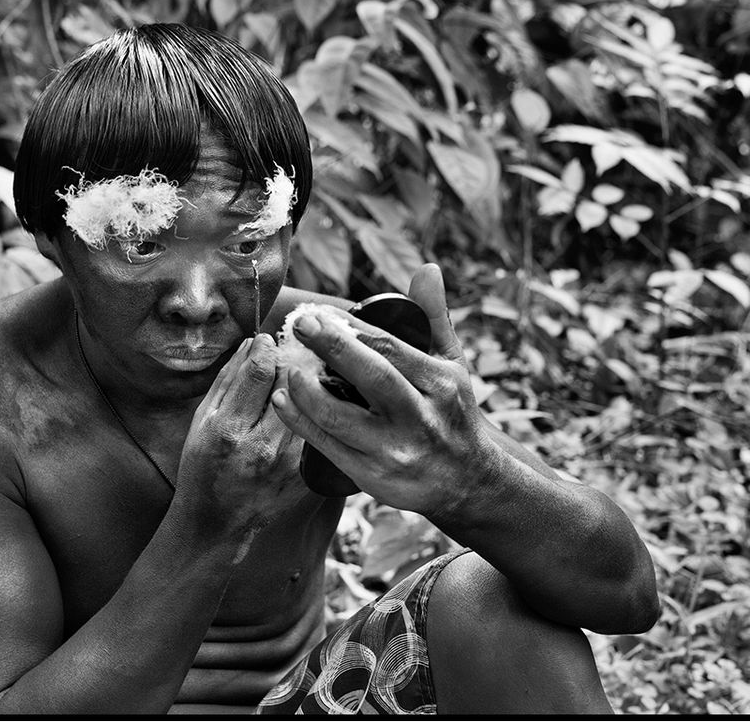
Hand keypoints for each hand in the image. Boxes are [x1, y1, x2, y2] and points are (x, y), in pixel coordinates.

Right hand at [176, 333, 305, 539]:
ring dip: (306, 388)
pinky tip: (304, 411)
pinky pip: (315, 430)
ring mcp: (288, 464)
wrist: (216, 523)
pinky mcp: (305, 475)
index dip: (266, 347)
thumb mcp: (201, 420)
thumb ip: (228, 380)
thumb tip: (252, 343)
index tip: (267, 340)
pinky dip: (312, 415)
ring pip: (310, 405)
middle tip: (287, 353)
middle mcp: (262, 447)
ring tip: (297, 381)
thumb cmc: (202, 467)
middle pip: (292, 384)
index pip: (260, 371)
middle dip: (290, 363)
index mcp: (229, 429)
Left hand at [270, 264, 495, 519]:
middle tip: (300, 324)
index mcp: (440, 383)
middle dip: (332, 347)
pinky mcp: (374, 478)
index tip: (318, 311)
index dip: (351, 328)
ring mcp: (396, 451)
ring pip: (342, 417)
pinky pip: (328, 446)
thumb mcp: (452, 364)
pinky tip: (283, 401)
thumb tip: (427, 268)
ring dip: (308, 390)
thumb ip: (434, 316)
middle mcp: (421, 418)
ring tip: (290, 368)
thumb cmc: (451, 411)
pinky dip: (301, 422)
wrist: (466, 482)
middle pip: (371, 377)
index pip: (390, 348)